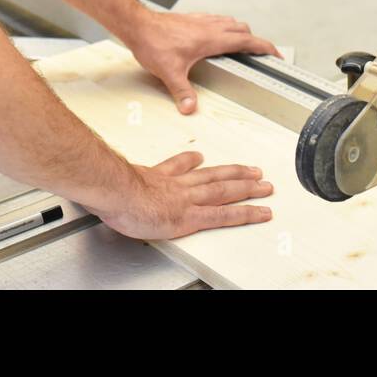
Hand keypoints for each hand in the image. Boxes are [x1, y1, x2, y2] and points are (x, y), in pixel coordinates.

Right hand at [94, 152, 273, 239]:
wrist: (118, 191)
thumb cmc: (112, 188)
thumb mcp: (117, 177)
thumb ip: (123, 177)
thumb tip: (116, 178)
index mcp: (159, 177)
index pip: (180, 168)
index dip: (192, 163)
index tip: (200, 159)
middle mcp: (178, 185)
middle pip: (212, 177)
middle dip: (234, 173)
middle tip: (253, 171)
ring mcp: (188, 200)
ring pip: (225, 190)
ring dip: (247, 187)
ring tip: (264, 185)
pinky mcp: (192, 217)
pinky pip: (225, 215)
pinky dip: (245, 213)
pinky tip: (259, 212)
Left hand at [126, 11, 278, 114]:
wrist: (138, 24)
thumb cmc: (153, 42)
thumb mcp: (170, 73)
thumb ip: (182, 92)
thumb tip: (190, 108)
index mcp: (212, 39)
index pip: (247, 41)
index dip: (265, 47)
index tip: (275, 54)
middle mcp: (210, 27)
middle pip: (242, 30)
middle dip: (254, 41)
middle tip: (259, 53)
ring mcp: (201, 20)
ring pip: (229, 22)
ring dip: (239, 32)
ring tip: (240, 46)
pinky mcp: (191, 18)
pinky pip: (215, 20)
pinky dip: (222, 27)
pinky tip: (214, 37)